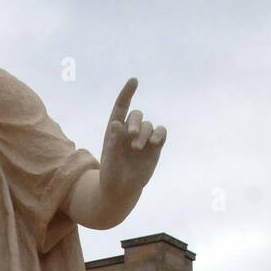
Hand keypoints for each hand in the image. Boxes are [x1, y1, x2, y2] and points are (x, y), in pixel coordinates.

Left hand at [99, 79, 165, 206]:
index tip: (134, 81)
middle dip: (135, 122)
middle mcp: (130, 130)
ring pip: (149, 125)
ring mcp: (144, 138)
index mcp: (115, 129)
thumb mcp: (108, 158)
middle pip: (137, 115)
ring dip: (145, 134)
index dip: (127, 93)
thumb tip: (117, 123)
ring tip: (137, 148)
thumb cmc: (111, 173)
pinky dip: (160, 134)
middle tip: (132, 136)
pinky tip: (155, 142)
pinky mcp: (155, 146)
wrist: (121, 189)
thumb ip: (112, 141)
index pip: (121, 106)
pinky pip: (161, 132)